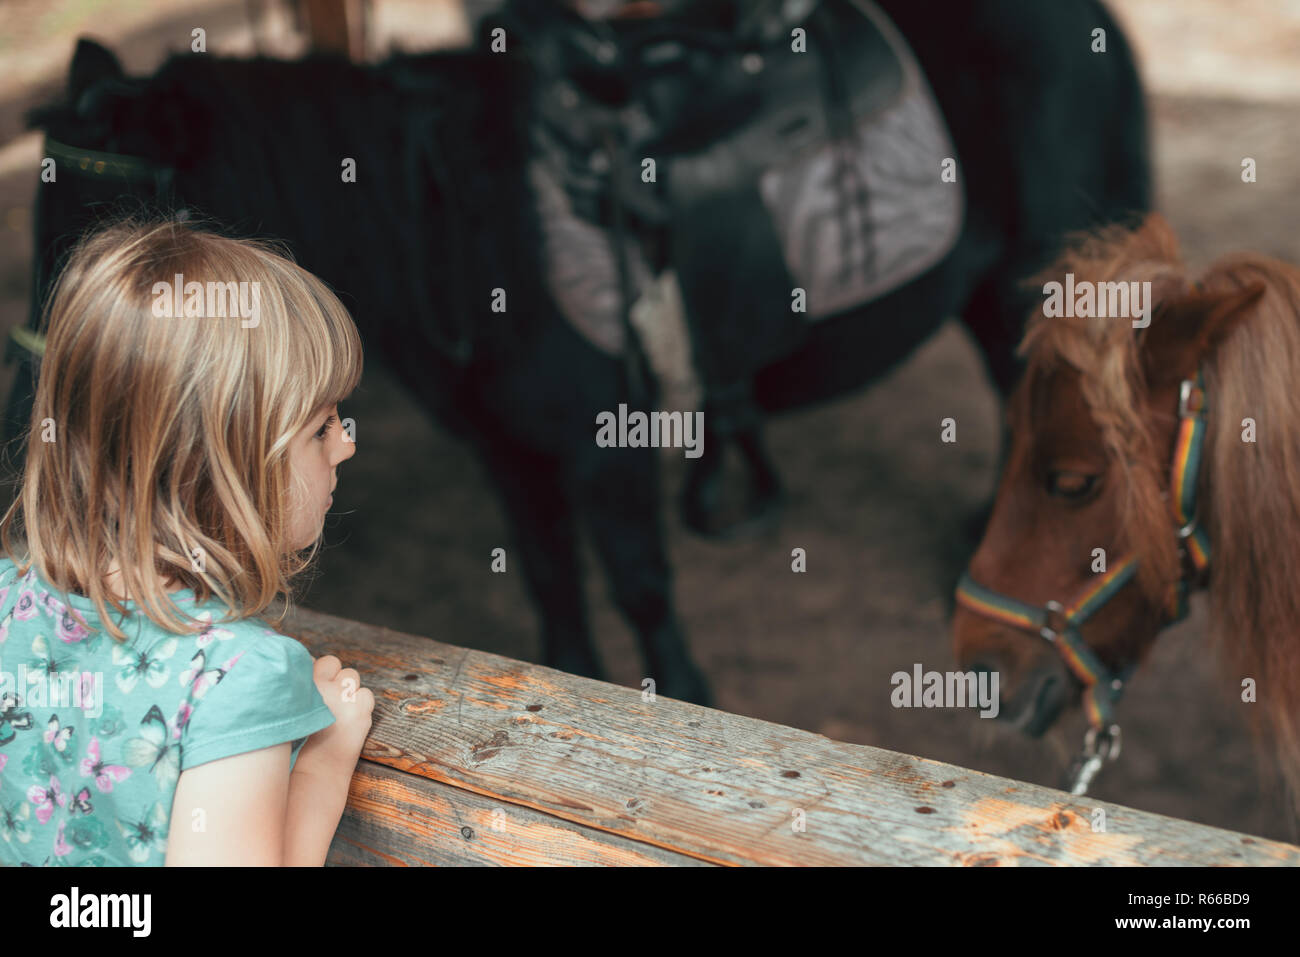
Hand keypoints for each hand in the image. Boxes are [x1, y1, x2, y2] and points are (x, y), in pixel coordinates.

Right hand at [296, 654, 373, 772]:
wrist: (313, 774)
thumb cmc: (296, 747)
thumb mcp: (288, 712)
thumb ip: (297, 691)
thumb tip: (308, 667)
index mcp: (297, 686)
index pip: (311, 660)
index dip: (315, 674)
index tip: (315, 688)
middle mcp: (319, 686)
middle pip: (331, 661)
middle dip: (332, 676)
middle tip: (329, 697)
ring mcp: (341, 696)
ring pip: (351, 675)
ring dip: (348, 688)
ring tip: (340, 709)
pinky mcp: (360, 708)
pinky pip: (367, 694)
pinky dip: (363, 704)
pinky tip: (352, 719)